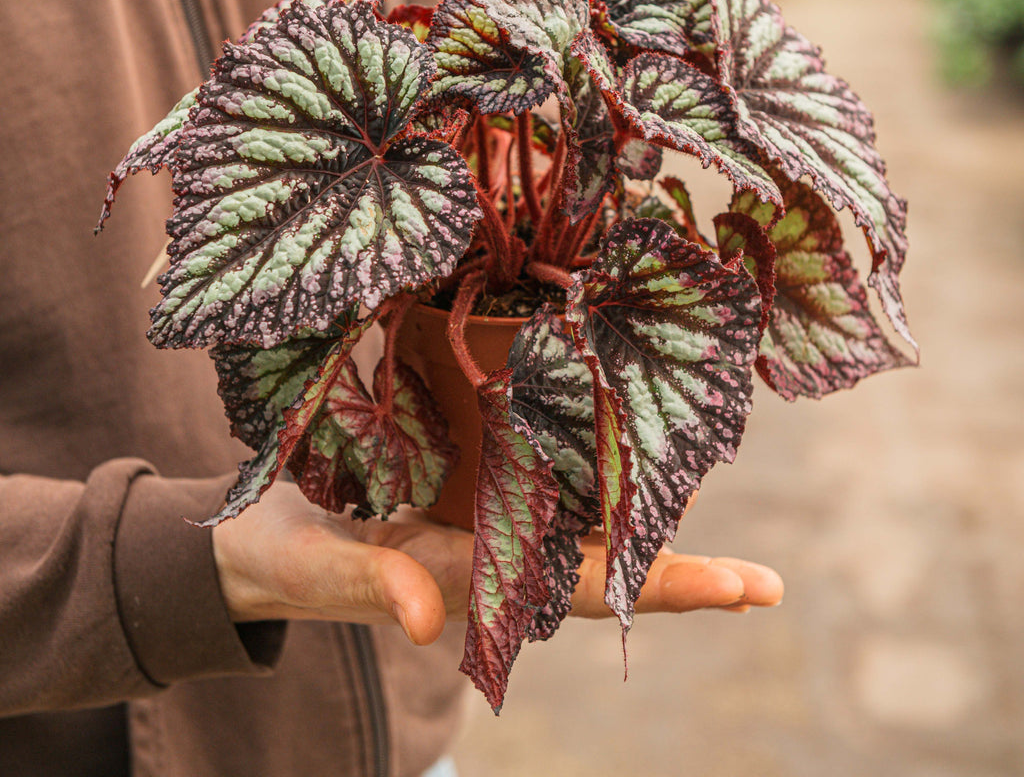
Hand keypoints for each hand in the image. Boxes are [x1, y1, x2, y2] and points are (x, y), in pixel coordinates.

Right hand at [212, 481, 782, 644]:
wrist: (258, 544)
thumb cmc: (289, 557)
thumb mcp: (326, 566)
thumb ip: (377, 581)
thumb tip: (424, 624)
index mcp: (474, 579)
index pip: (585, 590)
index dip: (664, 590)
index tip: (744, 589)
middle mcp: (494, 554)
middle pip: (602, 569)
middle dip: (680, 576)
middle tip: (766, 585)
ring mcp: (480, 522)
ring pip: (576, 522)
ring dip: (643, 519)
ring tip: (712, 503)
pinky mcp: (457, 486)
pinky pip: (533, 477)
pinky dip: (584, 465)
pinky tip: (616, 442)